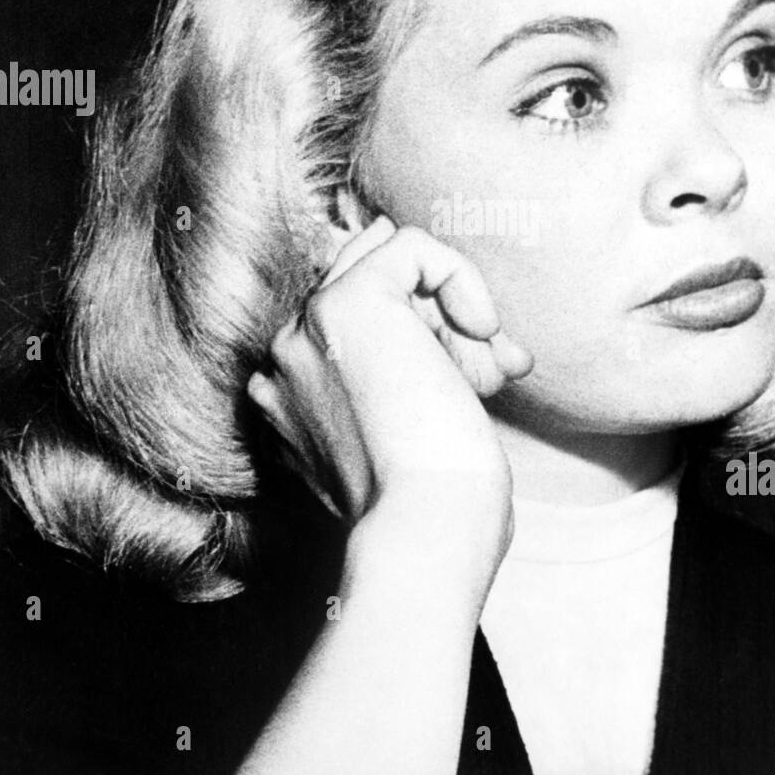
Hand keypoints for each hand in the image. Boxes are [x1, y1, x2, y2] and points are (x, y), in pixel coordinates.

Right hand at [247, 215, 532, 583]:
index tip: (476, 386)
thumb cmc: (437, 509)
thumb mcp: (421, 438)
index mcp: (293, 399)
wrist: (426, 528)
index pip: (358, 324)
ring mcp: (307, 330)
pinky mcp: (346, 304)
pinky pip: (412, 246)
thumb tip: (477, 327)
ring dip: (453, 313)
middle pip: (372, 288)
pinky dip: (461, 279)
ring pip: (390, 260)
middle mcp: (285, 363)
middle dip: (444, 325)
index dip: (429, 341)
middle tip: (488, 378)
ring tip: (485, 373)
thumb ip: (421, 381)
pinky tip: (481, 331)